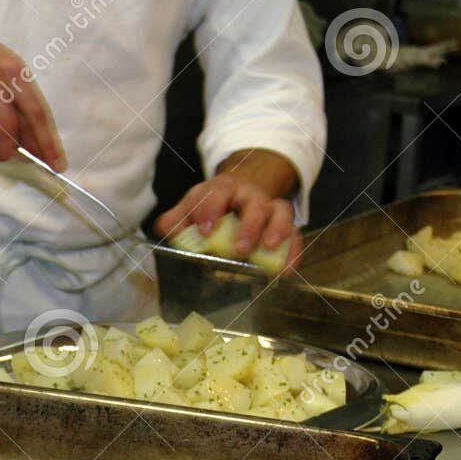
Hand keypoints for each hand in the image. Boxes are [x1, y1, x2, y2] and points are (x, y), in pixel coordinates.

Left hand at [154, 165, 302, 270]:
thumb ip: (176, 220)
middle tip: (239, 249)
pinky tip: (286, 271)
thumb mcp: (191, 208)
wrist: (240, 192)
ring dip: (276, 231)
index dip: (211, 208)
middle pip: (255, 202)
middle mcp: (250, 195)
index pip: (218, 191)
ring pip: (281, 211)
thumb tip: (166, 230)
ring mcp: (270, 208)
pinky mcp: (284, 226)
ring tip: (267, 250)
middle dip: (249, 225)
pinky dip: (292, 252)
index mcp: (223, 188)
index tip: (205, 230)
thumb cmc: (212, 205)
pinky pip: (294, 235)